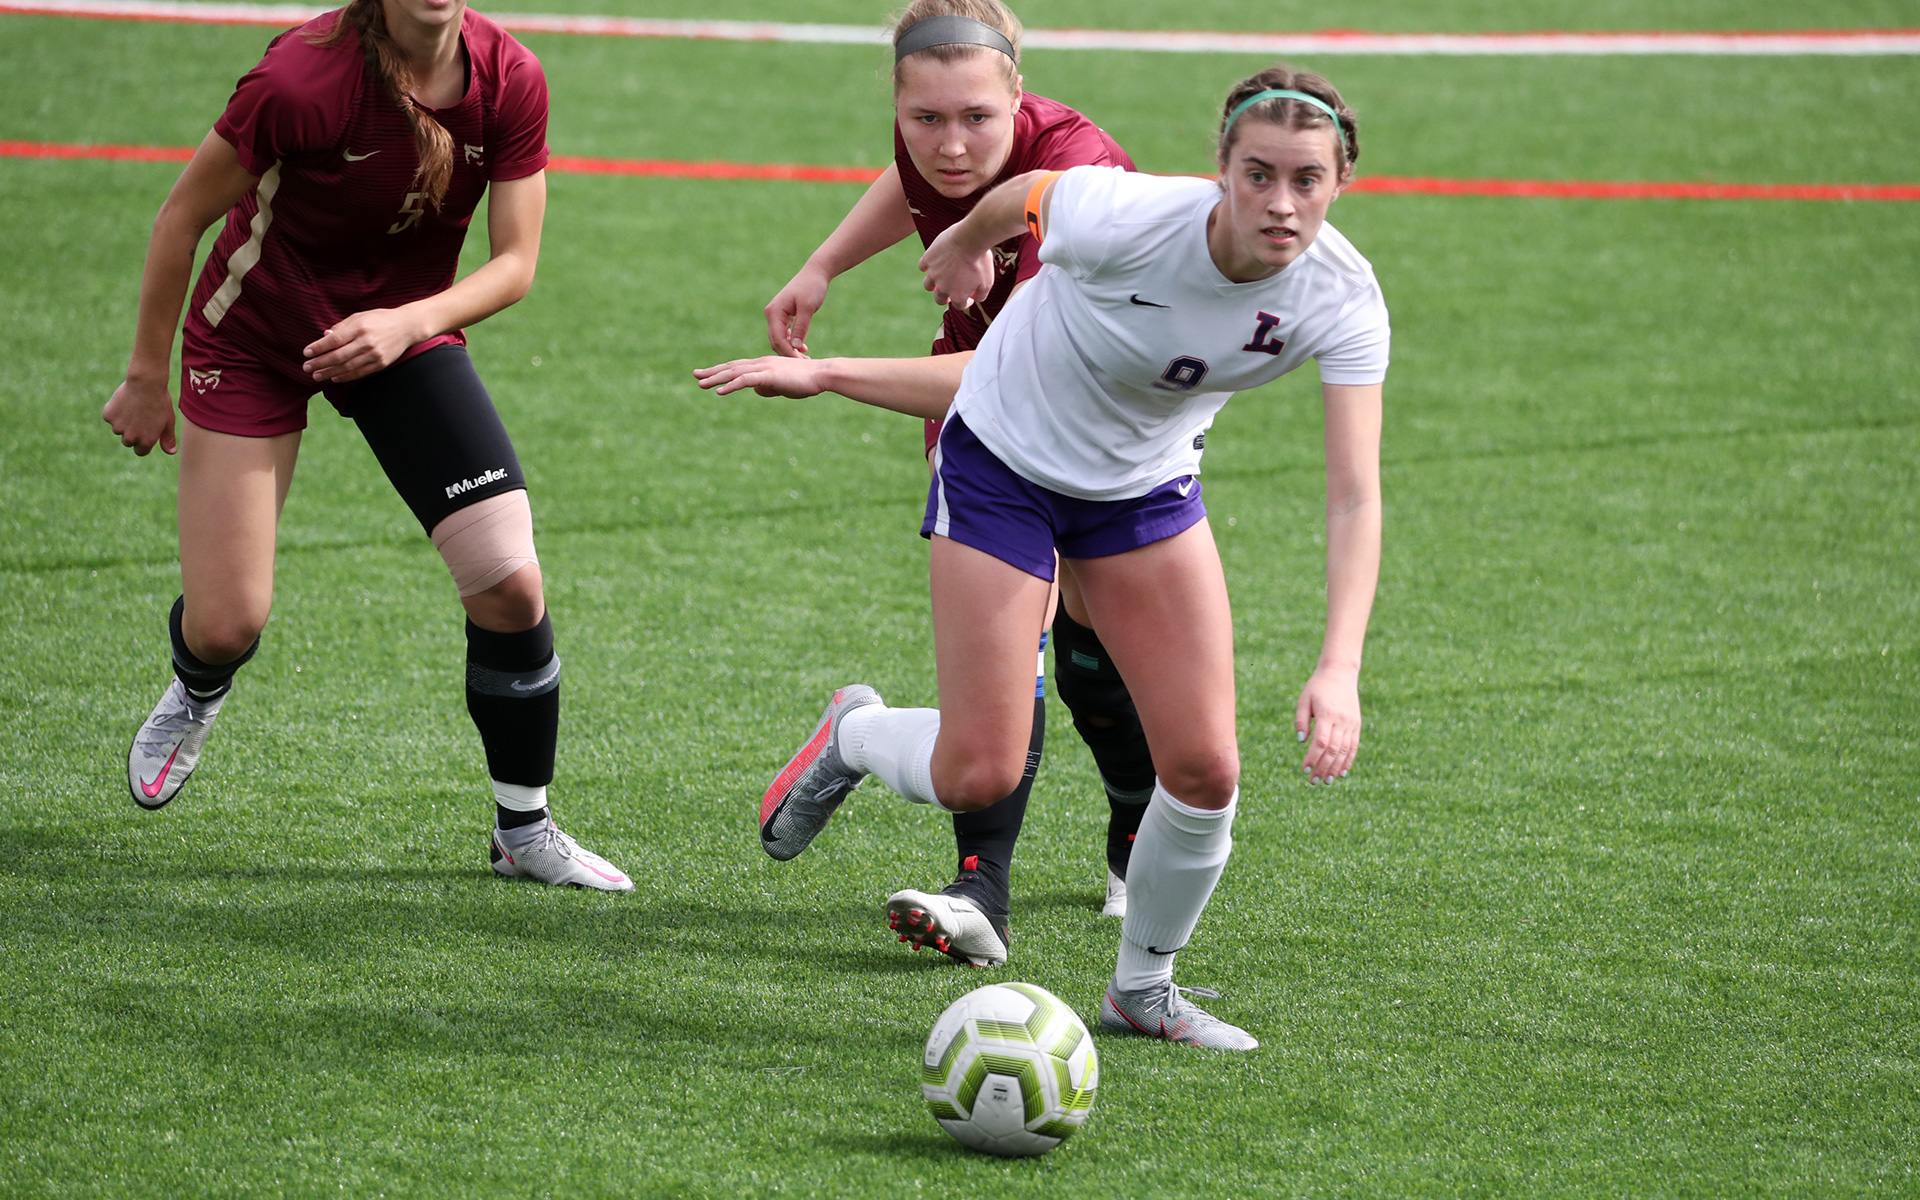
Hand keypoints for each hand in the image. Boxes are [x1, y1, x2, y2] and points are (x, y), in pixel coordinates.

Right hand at [102, 375, 177, 455]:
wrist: (146, 383)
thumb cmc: (160, 402)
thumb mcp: (168, 421)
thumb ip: (168, 439)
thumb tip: (171, 452)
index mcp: (146, 441)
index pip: (140, 451)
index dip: (143, 442)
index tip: (145, 432)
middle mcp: (130, 438)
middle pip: (128, 441)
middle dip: (133, 432)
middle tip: (141, 416)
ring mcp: (118, 427)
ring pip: (118, 428)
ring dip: (123, 421)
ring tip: (134, 407)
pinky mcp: (108, 415)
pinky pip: (110, 417)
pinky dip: (115, 411)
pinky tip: (125, 401)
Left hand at [301, 307, 424, 383]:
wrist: (407, 327)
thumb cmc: (380, 319)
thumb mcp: (360, 316)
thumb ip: (342, 326)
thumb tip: (325, 336)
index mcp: (360, 327)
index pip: (334, 339)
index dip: (318, 347)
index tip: (306, 353)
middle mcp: (366, 342)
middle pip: (338, 356)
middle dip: (320, 363)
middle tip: (306, 367)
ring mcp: (374, 354)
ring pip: (347, 367)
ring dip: (329, 373)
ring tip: (316, 376)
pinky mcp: (381, 363)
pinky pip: (360, 372)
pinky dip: (346, 376)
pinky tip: (334, 378)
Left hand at [693, 355, 827, 397]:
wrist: (821, 374)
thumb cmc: (806, 381)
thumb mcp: (782, 386)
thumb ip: (768, 387)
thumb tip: (756, 391)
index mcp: (763, 364)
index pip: (737, 366)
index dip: (721, 369)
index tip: (706, 373)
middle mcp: (760, 363)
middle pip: (731, 367)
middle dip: (712, 371)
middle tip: (695, 375)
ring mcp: (764, 368)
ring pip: (734, 373)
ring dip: (716, 378)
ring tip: (700, 384)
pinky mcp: (769, 375)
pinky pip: (746, 380)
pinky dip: (731, 385)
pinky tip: (719, 391)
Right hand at [765, 264, 829, 356]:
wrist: (816, 272)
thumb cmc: (812, 287)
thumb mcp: (808, 308)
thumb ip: (801, 328)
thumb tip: (796, 348)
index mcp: (774, 312)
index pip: (778, 339)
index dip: (789, 353)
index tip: (802, 364)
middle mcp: (771, 314)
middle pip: (776, 341)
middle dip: (789, 354)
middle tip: (805, 366)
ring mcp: (776, 315)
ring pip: (779, 339)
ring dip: (790, 350)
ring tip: (805, 360)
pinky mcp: (783, 315)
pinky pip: (784, 334)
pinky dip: (792, 342)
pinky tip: (804, 349)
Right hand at [918, 224, 995, 310]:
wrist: (970, 239)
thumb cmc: (981, 261)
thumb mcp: (988, 282)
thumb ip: (981, 295)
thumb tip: (975, 298)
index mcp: (957, 295)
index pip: (959, 306)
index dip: (965, 302)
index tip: (969, 297)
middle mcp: (943, 287)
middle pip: (940, 299)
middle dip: (946, 297)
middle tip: (951, 290)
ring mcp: (934, 273)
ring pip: (928, 285)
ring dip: (933, 285)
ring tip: (938, 279)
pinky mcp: (928, 259)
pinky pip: (922, 266)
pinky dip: (926, 266)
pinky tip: (933, 264)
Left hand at [1294, 663, 1360, 783]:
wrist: (1340, 673)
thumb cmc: (1317, 687)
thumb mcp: (1304, 700)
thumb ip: (1301, 720)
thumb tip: (1302, 742)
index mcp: (1326, 713)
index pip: (1321, 742)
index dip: (1313, 758)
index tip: (1305, 770)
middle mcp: (1341, 720)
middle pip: (1333, 750)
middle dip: (1323, 767)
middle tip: (1313, 781)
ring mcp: (1351, 723)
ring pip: (1345, 751)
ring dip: (1336, 768)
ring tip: (1327, 781)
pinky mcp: (1356, 725)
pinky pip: (1354, 746)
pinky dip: (1348, 761)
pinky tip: (1342, 773)